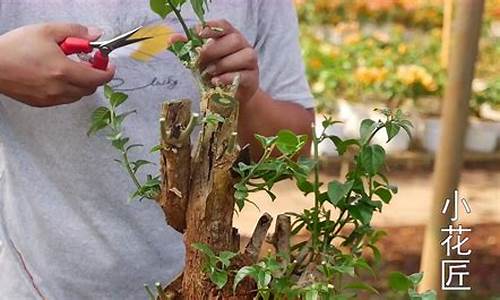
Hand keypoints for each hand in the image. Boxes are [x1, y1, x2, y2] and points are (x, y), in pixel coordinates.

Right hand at [0, 23, 114, 106]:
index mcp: (63, 71)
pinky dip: (68, 89)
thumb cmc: (16, 47)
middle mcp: (60, 88)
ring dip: (81, 83)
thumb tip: (95, 34)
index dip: (108, 71)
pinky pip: (64, 99)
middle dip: (94, 76)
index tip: (108, 64)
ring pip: (78, 95)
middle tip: (88, 62)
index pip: (98, 78)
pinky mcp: (42, 104)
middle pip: (90, 88)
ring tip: (70, 68)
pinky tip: (58, 77)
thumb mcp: (47, 31)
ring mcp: (51, 99)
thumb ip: (75, 32)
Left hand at [171, 19, 258, 103]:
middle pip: (234, 40)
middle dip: (215, 49)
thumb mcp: (201, 60)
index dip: (213, 27)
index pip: (225, 26)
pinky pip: (244, 75)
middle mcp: (243, 46)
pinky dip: (228, 78)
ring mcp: (251, 62)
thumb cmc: (217, 73)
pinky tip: (217, 81)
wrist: (230, 96)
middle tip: (200, 59)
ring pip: (244, 56)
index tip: (198, 32)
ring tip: (210, 72)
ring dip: (223, 64)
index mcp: (230, 37)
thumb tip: (172, 39)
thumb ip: (189, 49)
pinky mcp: (253, 78)